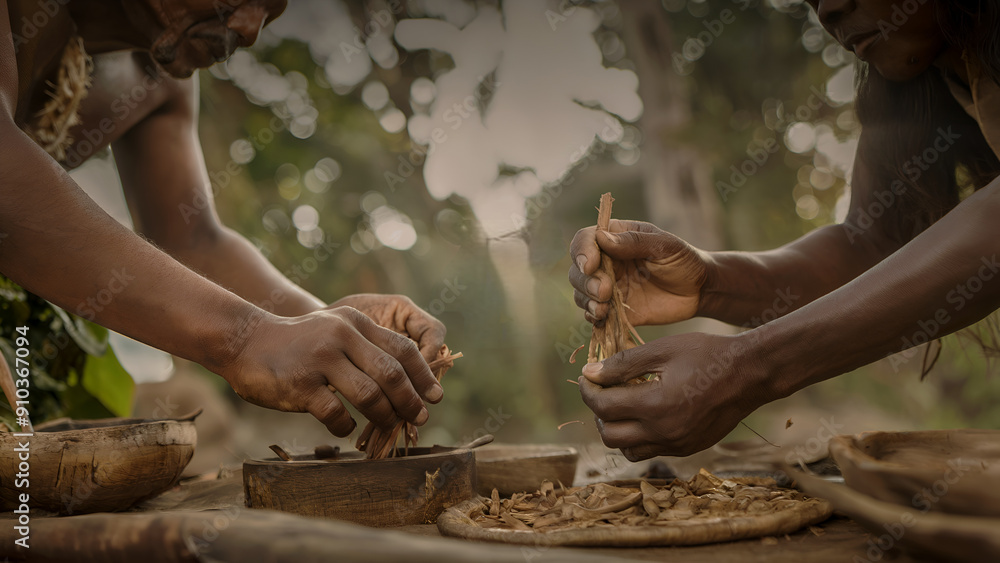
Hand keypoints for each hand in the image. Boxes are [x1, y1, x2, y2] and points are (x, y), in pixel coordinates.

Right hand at [221, 307, 443, 436]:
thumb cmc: (298, 342)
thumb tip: (407, 381)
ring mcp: (320, 360)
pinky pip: (336, 413)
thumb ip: (366, 347)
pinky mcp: (300, 385)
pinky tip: (345, 426)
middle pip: (391, 373)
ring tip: (387, 424)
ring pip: (369, 395)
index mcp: (355, 322)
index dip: (424, 375)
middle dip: (411, 400)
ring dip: (384, 416)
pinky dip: (346, 425)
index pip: (402, 349)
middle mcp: (341, 336)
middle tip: (419, 417)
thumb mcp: (335, 329)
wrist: (245, 341)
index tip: (436, 396)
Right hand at [569, 220, 710, 326]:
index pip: (585, 239)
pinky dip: (592, 316)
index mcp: (615, 239)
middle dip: (586, 281)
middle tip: (606, 291)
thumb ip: (634, 242)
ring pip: (581, 292)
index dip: (582, 251)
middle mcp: (606, 262)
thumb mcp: (665, 246)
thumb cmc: (684, 261)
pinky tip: (603, 318)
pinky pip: (592, 314)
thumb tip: (601, 238)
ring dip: (586, 300)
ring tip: (604, 308)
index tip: (590, 265)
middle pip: (578, 269)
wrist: (699, 291)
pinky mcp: (614, 310)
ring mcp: (608, 287)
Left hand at [578, 332, 769, 459]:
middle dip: (598, 413)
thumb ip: (623, 364)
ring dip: (616, 430)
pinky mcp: (687, 449)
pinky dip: (638, 437)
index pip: (603, 407)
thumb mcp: (662, 350)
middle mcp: (664, 432)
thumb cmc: (706, 354)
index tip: (587, 378)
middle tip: (602, 392)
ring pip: (628, 450)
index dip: (588, 391)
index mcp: (656, 405)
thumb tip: (590, 373)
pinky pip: (650, 451)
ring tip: (621, 406)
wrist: (750, 374)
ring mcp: (677, 444)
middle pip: (609, 435)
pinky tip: (644, 414)